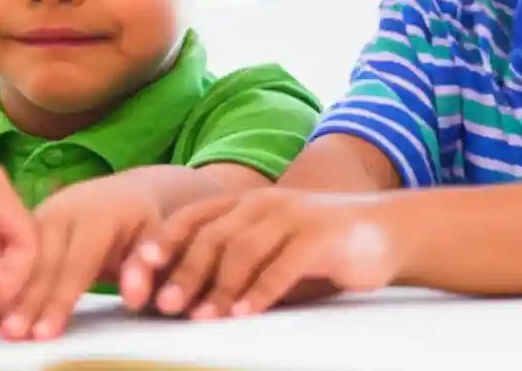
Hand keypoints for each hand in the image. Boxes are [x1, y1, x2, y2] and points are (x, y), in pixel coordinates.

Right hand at [0, 174, 162, 340]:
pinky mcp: (31, 220)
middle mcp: (65, 207)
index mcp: (98, 213)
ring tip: (0, 324)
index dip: (59, 300)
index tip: (46, 332)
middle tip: (15, 333)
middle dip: (28, 300)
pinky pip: (14, 250)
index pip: (75, 264)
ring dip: (10, 291)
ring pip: (23, 255)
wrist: (128, 194)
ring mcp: (44, 210)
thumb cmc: (145, 226)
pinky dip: (5, 279)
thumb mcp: (158, 242)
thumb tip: (132, 299)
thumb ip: (144, 269)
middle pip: (42, 259)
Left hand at [121, 188, 406, 319]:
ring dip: (218, 287)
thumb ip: (231, 264)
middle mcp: (261, 204)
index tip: (136, 271)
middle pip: (210, 237)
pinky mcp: (320, 236)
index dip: (161, 244)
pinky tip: (245, 314)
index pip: (190, 219)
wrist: (385, 229)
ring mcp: (291, 216)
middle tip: (164, 304)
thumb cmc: (315, 245)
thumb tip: (182, 299)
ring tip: (202, 317)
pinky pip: (283, 265)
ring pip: (242, 250)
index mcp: (241, 204)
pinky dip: (260, 291)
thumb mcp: (268, 247)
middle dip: (183, 272)